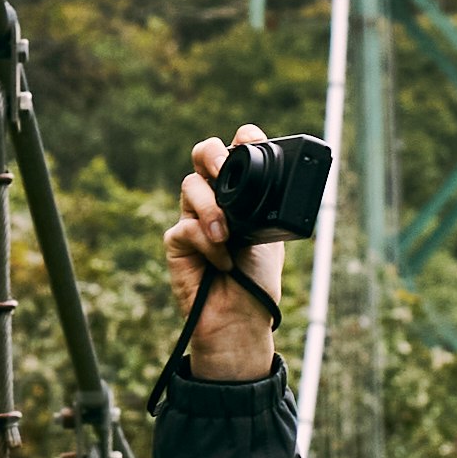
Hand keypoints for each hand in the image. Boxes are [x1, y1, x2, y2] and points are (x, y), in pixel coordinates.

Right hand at [170, 137, 285, 379]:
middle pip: (202, 155)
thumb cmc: (257, 278)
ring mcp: (192, 217)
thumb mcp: (270, 232)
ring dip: (211, 208)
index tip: (253, 139)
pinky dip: (207, 242)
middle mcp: (213, 198)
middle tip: (225, 171)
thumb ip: (267, 201)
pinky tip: (221, 260)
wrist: (241, 318)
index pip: (234, 153)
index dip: (242, 140)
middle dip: (213, 156)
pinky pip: (185, 227)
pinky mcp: (177, 242)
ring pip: (190, 186)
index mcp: (238, 192)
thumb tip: (280, 171)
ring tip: (227, 235)